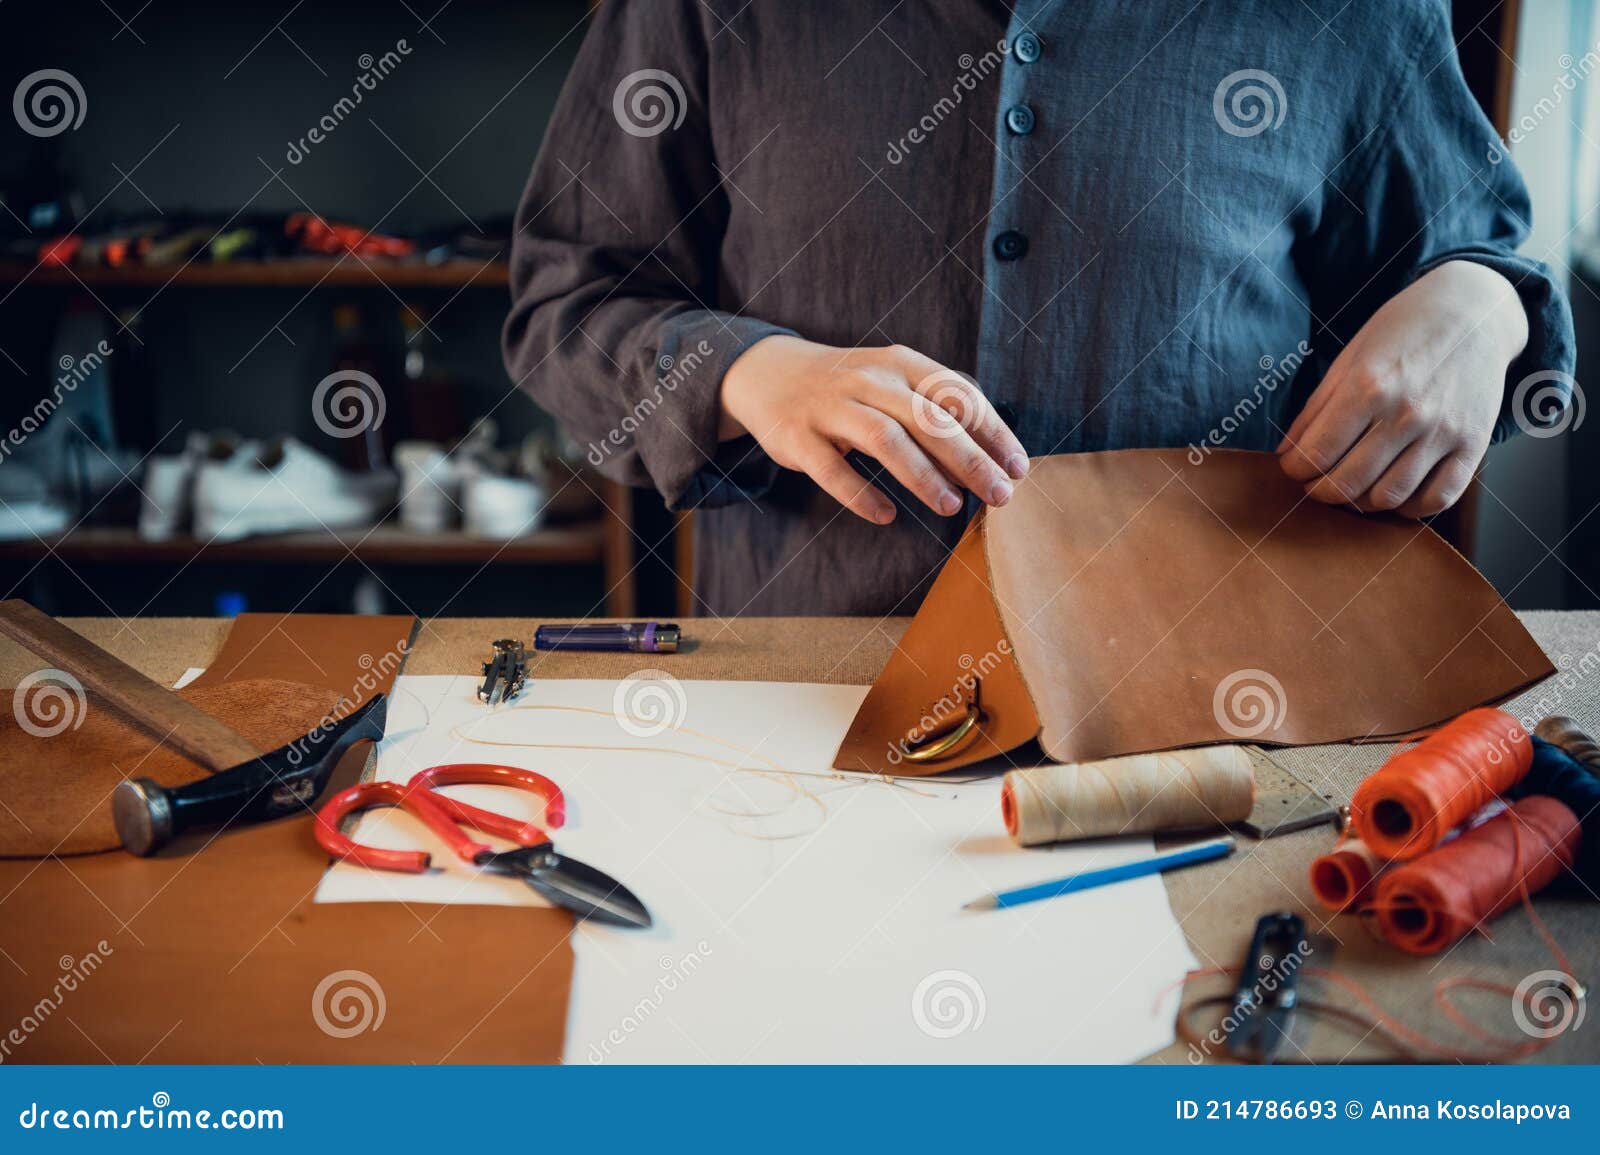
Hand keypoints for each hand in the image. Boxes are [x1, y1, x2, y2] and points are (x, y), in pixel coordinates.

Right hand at [719, 335, 1028, 523]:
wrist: (771, 373)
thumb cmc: (851, 388)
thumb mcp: (894, 383)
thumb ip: (936, 413)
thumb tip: (985, 463)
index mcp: (900, 364)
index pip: (957, 395)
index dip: (992, 432)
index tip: (1017, 468)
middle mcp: (868, 380)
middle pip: (928, 418)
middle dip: (969, 459)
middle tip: (999, 495)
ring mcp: (831, 407)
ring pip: (884, 439)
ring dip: (923, 476)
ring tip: (951, 507)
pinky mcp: (798, 437)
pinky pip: (832, 469)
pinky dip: (861, 494)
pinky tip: (886, 515)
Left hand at [1277, 261, 1527, 517]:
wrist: (1474, 312)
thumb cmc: (1403, 332)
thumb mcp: (1350, 358)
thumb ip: (1316, 409)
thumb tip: (1287, 453)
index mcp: (1368, 387)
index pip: (1315, 454)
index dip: (1295, 469)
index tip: (1294, 466)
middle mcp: (1406, 414)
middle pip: (1347, 483)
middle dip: (1320, 490)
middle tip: (1315, 482)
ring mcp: (1443, 432)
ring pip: (1388, 497)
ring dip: (1360, 502)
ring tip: (1352, 486)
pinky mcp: (1473, 444)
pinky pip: (1438, 498)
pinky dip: (1409, 507)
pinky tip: (1393, 493)